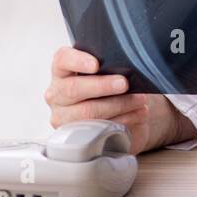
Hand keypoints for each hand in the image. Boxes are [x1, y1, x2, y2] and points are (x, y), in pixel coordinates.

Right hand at [45, 46, 196, 153]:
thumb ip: (110, 65)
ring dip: (118, 105)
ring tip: (139, 100)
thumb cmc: (109, 86)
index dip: (78, 61)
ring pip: (87, 112)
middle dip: (102, 85)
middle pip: (73, 88)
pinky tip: (137, 114)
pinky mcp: (76, 136)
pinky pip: (98, 129)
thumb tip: (129, 65)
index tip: (96, 64)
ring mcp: (63, 116)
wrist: (115, 113)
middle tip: (124, 84)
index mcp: (62, 70)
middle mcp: (57, 93)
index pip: (63, 60)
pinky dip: (122, 120)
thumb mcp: (108, 72)